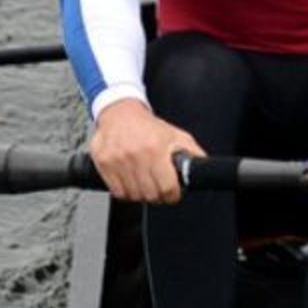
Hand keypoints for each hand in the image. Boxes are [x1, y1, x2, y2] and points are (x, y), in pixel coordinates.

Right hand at [88, 99, 203, 203]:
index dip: (173, 194)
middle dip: (158, 195)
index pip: (167, 187)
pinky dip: (125, 191)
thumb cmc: (147, 126)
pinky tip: (130, 179)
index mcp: (156, 148)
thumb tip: (203, 166)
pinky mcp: (104, 163)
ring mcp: (118, 160)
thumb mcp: (175, 135)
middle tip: (158, 187)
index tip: (173, 193)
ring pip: (133, 195)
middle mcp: (136, 154)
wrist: (119, 112)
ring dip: (141, 193)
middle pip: (150, 195)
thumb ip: (192, 152)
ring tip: (143, 181)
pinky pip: (117, 192)